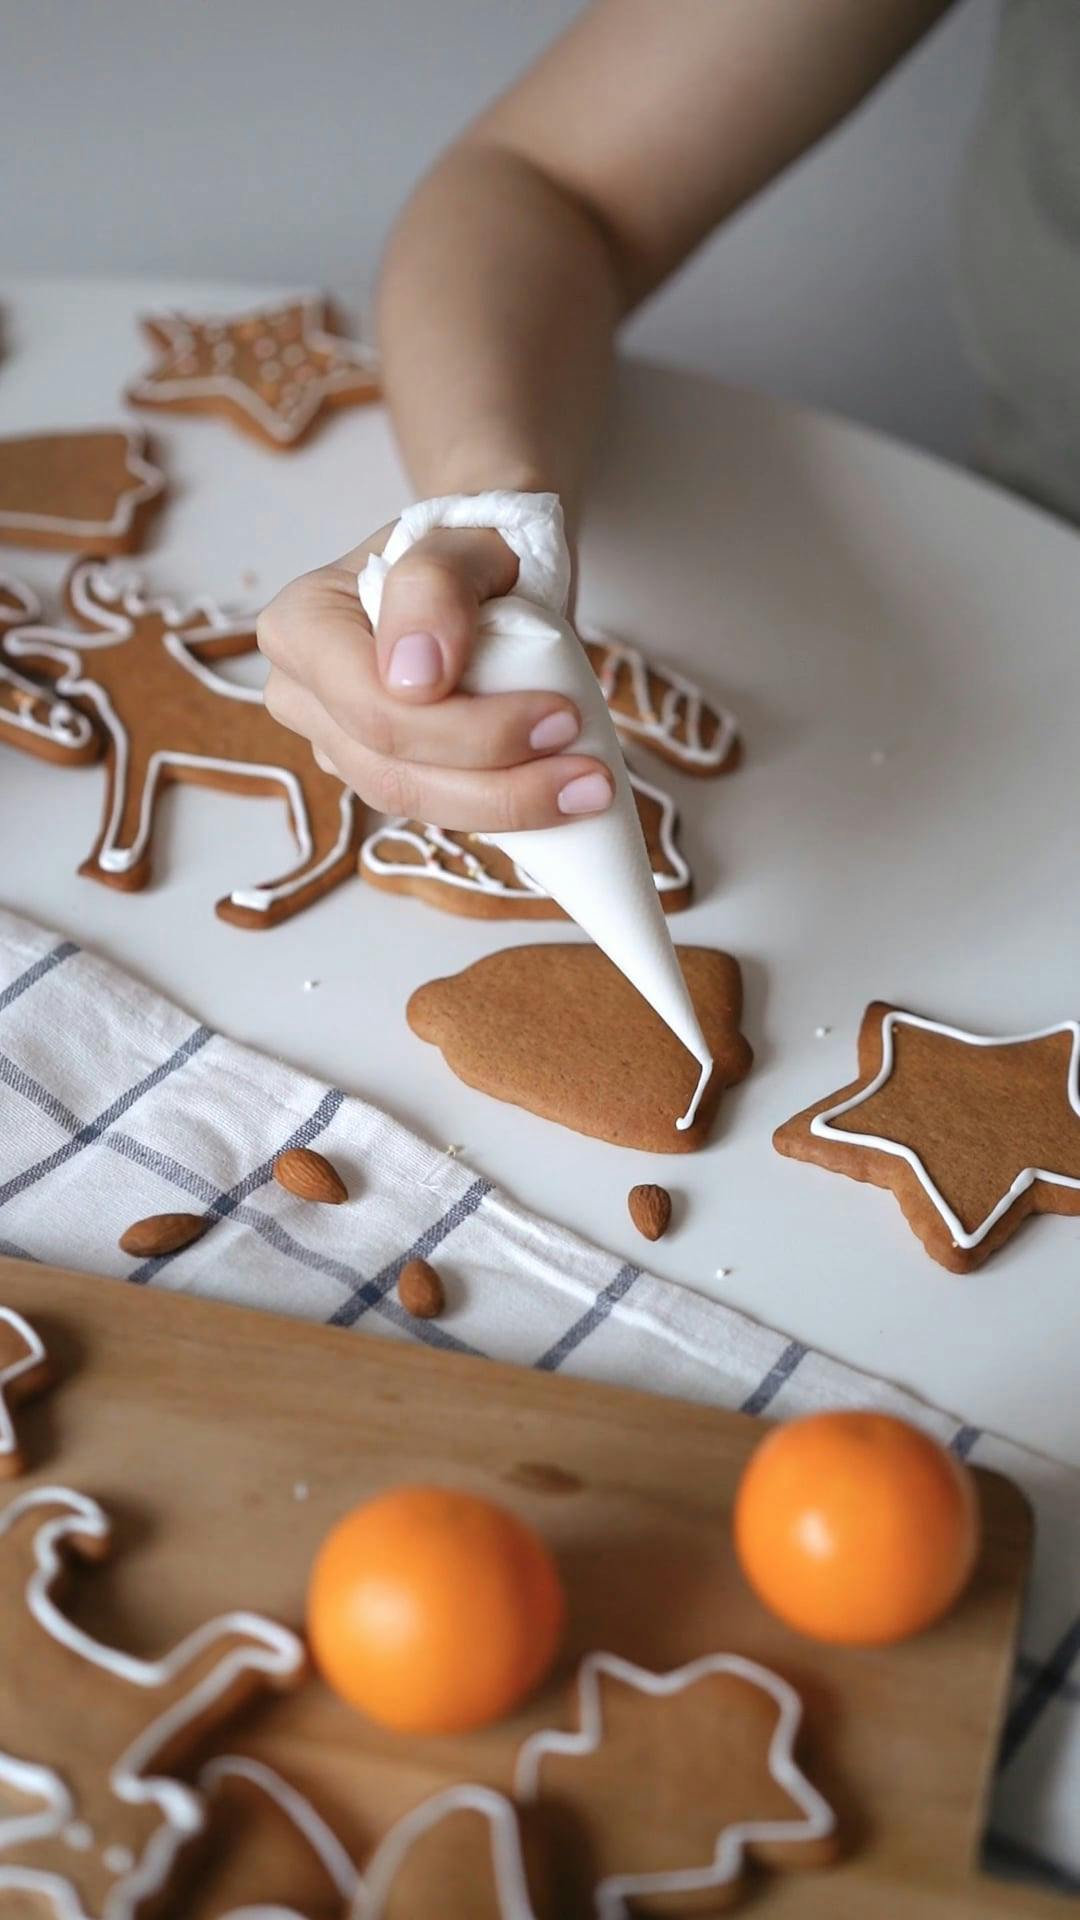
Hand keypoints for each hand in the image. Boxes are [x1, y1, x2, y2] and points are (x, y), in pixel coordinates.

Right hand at [257, 523, 613, 830]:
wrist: (482, 562)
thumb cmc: (470, 543)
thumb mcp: (464, 539)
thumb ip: (433, 586)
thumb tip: (413, 678)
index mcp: (303, 626)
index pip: (374, 707)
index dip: (468, 730)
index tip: (561, 717)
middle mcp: (302, 692)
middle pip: (389, 770)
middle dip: (496, 784)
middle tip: (590, 777)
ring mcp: (335, 739)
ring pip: (412, 802)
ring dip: (505, 808)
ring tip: (588, 790)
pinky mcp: (380, 770)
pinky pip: (434, 806)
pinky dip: (498, 810)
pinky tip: (558, 799)